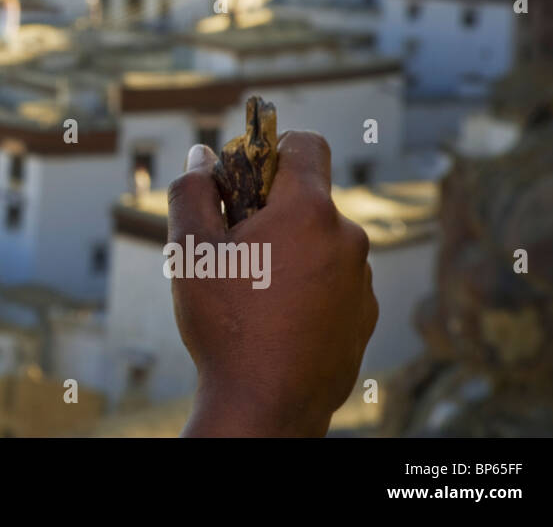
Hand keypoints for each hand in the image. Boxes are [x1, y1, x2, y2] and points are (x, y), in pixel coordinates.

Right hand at [168, 131, 378, 435]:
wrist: (266, 408)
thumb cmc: (226, 325)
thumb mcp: (189, 250)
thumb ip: (191, 191)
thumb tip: (201, 157)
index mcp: (308, 211)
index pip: (305, 145)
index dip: (271, 148)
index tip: (244, 177)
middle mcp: (348, 238)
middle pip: (308, 199)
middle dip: (270, 211)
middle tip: (232, 248)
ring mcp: (361, 280)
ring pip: (320, 243)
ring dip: (290, 251)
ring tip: (251, 292)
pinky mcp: (364, 316)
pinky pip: (333, 281)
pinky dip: (307, 287)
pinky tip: (274, 319)